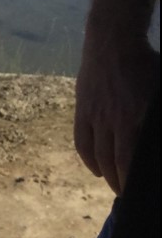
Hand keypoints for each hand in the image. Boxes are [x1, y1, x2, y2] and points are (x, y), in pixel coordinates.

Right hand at [74, 34, 157, 195]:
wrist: (112, 42)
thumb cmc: (146, 64)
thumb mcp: (160, 89)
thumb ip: (155, 116)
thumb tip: (153, 139)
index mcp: (134, 116)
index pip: (130, 159)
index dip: (133, 180)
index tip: (140, 191)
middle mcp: (112, 121)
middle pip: (113, 162)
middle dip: (121, 183)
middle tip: (130, 195)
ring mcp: (94, 117)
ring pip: (97, 155)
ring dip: (106, 175)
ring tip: (116, 185)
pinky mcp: (82, 111)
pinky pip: (82, 142)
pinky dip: (88, 160)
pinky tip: (96, 170)